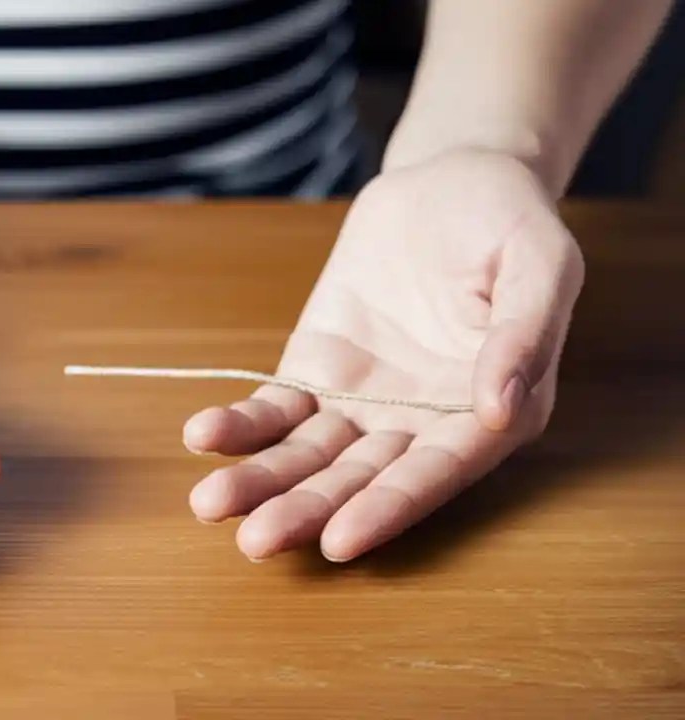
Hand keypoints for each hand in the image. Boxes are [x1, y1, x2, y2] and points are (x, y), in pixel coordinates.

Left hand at [183, 150, 583, 561]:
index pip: (434, 473)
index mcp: (488, 416)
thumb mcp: (540, 264)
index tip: (341, 541)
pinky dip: (240, 425)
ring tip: (208, 504)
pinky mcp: (316, 372)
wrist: (449, 181)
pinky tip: (203, 434)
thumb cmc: (509, 223)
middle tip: (256, 542)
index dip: (389, 508)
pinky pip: (275, 408)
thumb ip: (524, 335)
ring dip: (260, 482)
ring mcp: (362, 403)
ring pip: (307, 456)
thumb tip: (501, 407)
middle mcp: (420, 425)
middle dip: (306, 511)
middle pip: (358, 480)